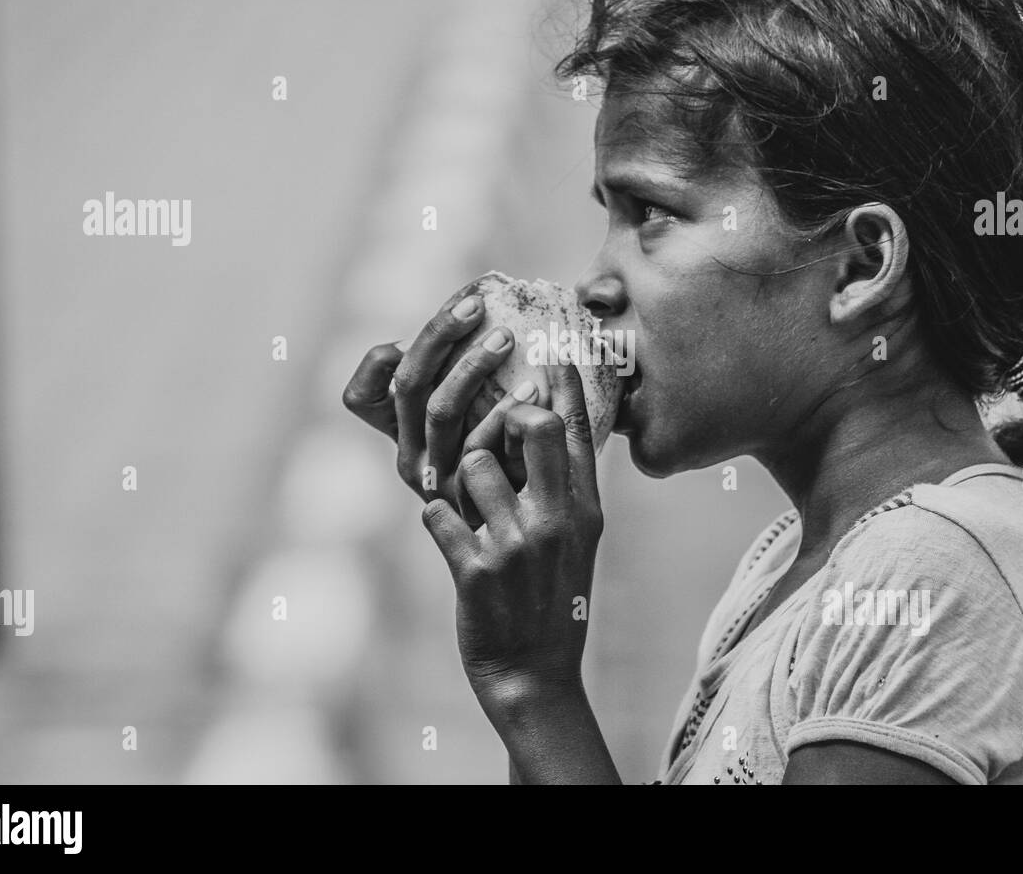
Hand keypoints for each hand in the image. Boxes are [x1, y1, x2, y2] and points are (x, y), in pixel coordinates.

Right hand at [341, 285, 548, 519]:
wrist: (527, 543)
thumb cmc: (506, 466)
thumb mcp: (477, 425)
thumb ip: (466, 386)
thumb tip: (480, 320)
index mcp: (400, 436)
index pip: (361, 396)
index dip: (379, 362)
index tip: (415, 329)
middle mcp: (411, 456)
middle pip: (409, 385)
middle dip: (438, 336)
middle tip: (475, 305)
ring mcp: (440, 477)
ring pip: (440, 410)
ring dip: (471, 366)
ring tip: (506, 336)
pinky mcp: (473, 495)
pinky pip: (481, 444)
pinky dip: (506, 409)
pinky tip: (534, 385)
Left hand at [419, 357, 604, 702]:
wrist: (535, 677)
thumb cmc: (551, 604)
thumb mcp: (576, 545)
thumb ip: (566, 491)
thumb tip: (549, 434)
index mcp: (586, 511)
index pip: (580, 430)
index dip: (567, 382)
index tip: (557, 344)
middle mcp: (557, 520)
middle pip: (534, 426)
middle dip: (506, 419)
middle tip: (496, 433)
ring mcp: (517, 545)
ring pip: (472, 463)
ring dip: (460, 482)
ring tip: (472, 513)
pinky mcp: (476, 571)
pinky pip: (436, 514)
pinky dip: (437, 524)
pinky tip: (453, 544)